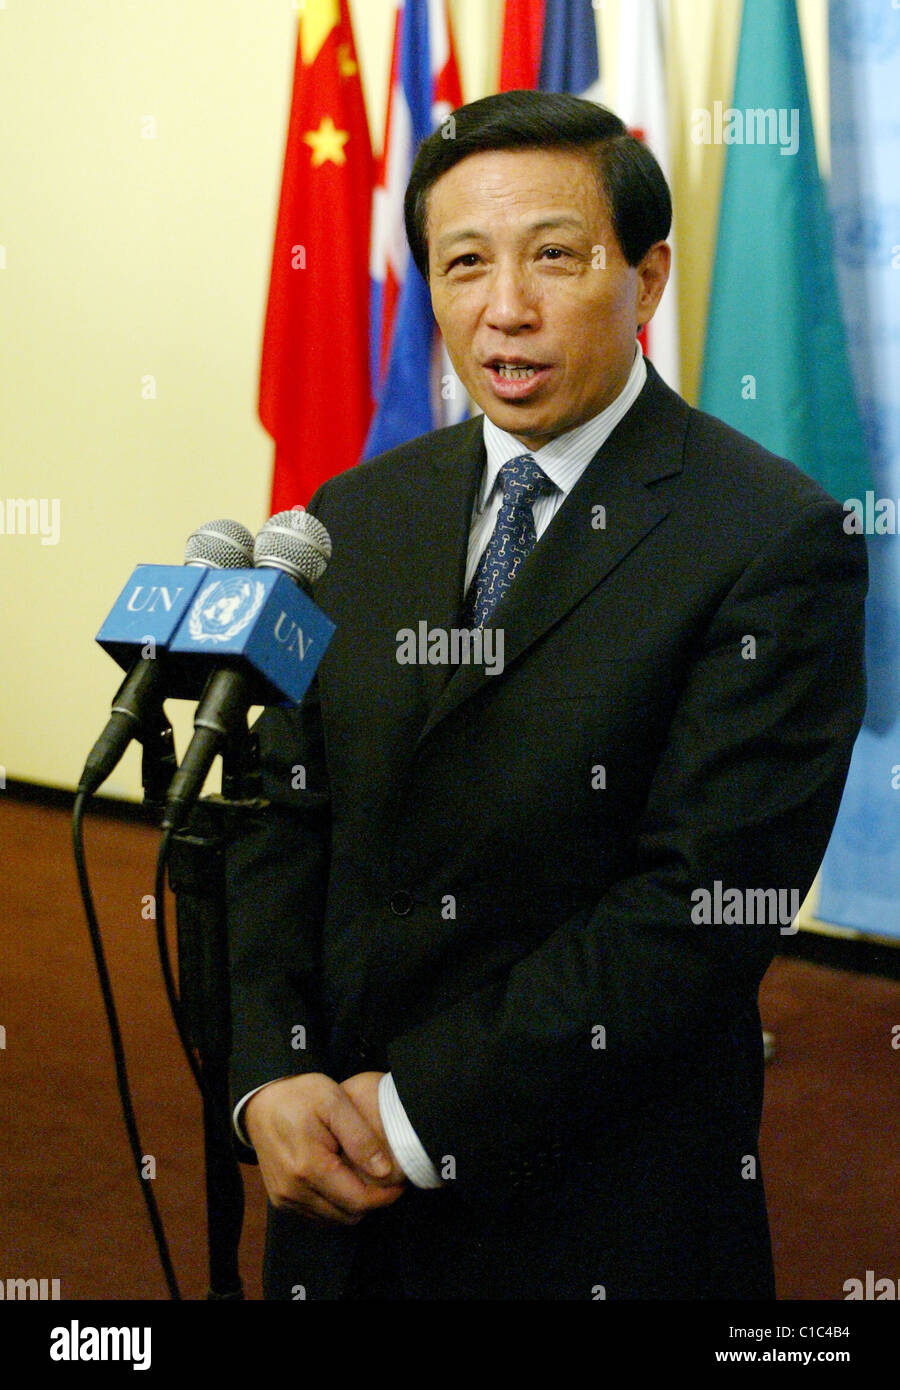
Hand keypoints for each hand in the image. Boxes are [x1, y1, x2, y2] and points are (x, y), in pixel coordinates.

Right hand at [244, 1072, 405, 1223]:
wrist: (262, 1102)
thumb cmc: (300, 1096)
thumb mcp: (335, 1101)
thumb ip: (361, 1138)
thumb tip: (384, 1172)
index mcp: (308, 1167)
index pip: (358, 1200)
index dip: (385, 1196)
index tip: (400, 1181)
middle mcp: (293, 1190)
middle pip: (348, 1215)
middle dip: (372, 1201)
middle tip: (386, 1178)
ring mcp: (285, 1198)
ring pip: (334, 1218)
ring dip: (354, 1204)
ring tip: (365, 1176)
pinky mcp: (281, 1200)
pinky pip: (317, 1214)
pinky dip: (335, 1204)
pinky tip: (342, 1179)